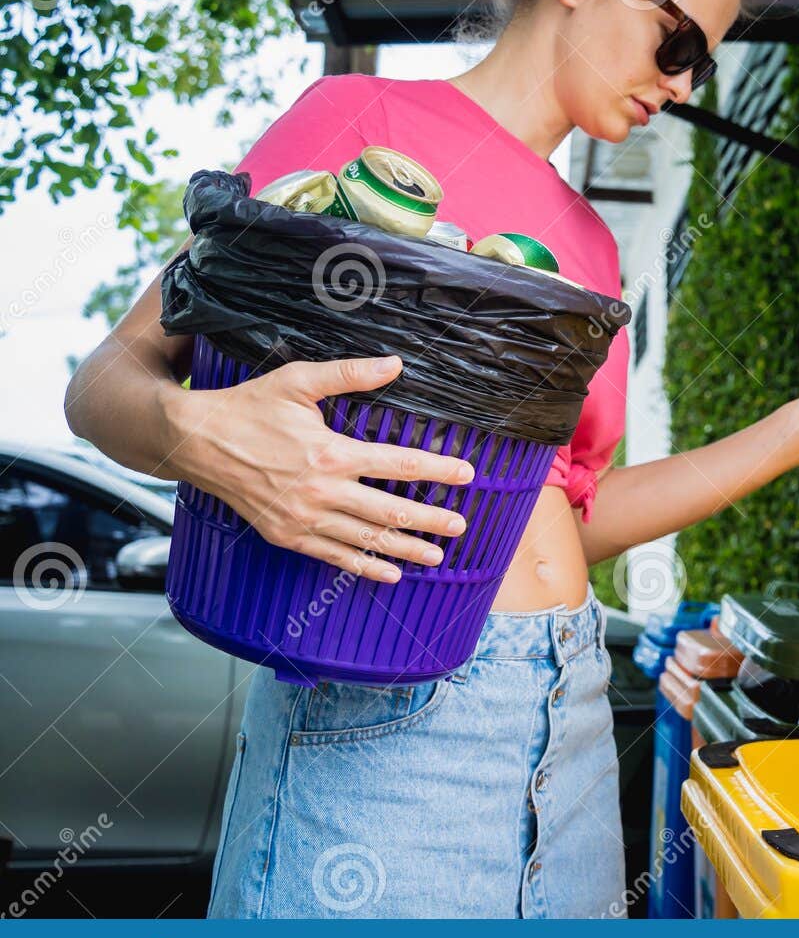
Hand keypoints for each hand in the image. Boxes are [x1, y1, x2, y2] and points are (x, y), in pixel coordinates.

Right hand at [166, 355, 473, 582]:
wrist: (194, 442)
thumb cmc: (248, 407)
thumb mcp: (298, 381)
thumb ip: (349, 374)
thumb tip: (394, 363)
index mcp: (330, 452)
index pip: (397, 463)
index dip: (436, 469)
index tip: (466, 474)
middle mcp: (320, 491)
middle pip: (389, 510)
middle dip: (430, 519)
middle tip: (461, 525)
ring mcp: (303, 518)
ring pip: (366, 539)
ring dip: (406, 548)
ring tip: (438, 555)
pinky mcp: (286, 535)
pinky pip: (333, 556)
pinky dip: (364, 567)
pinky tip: (390, 574)